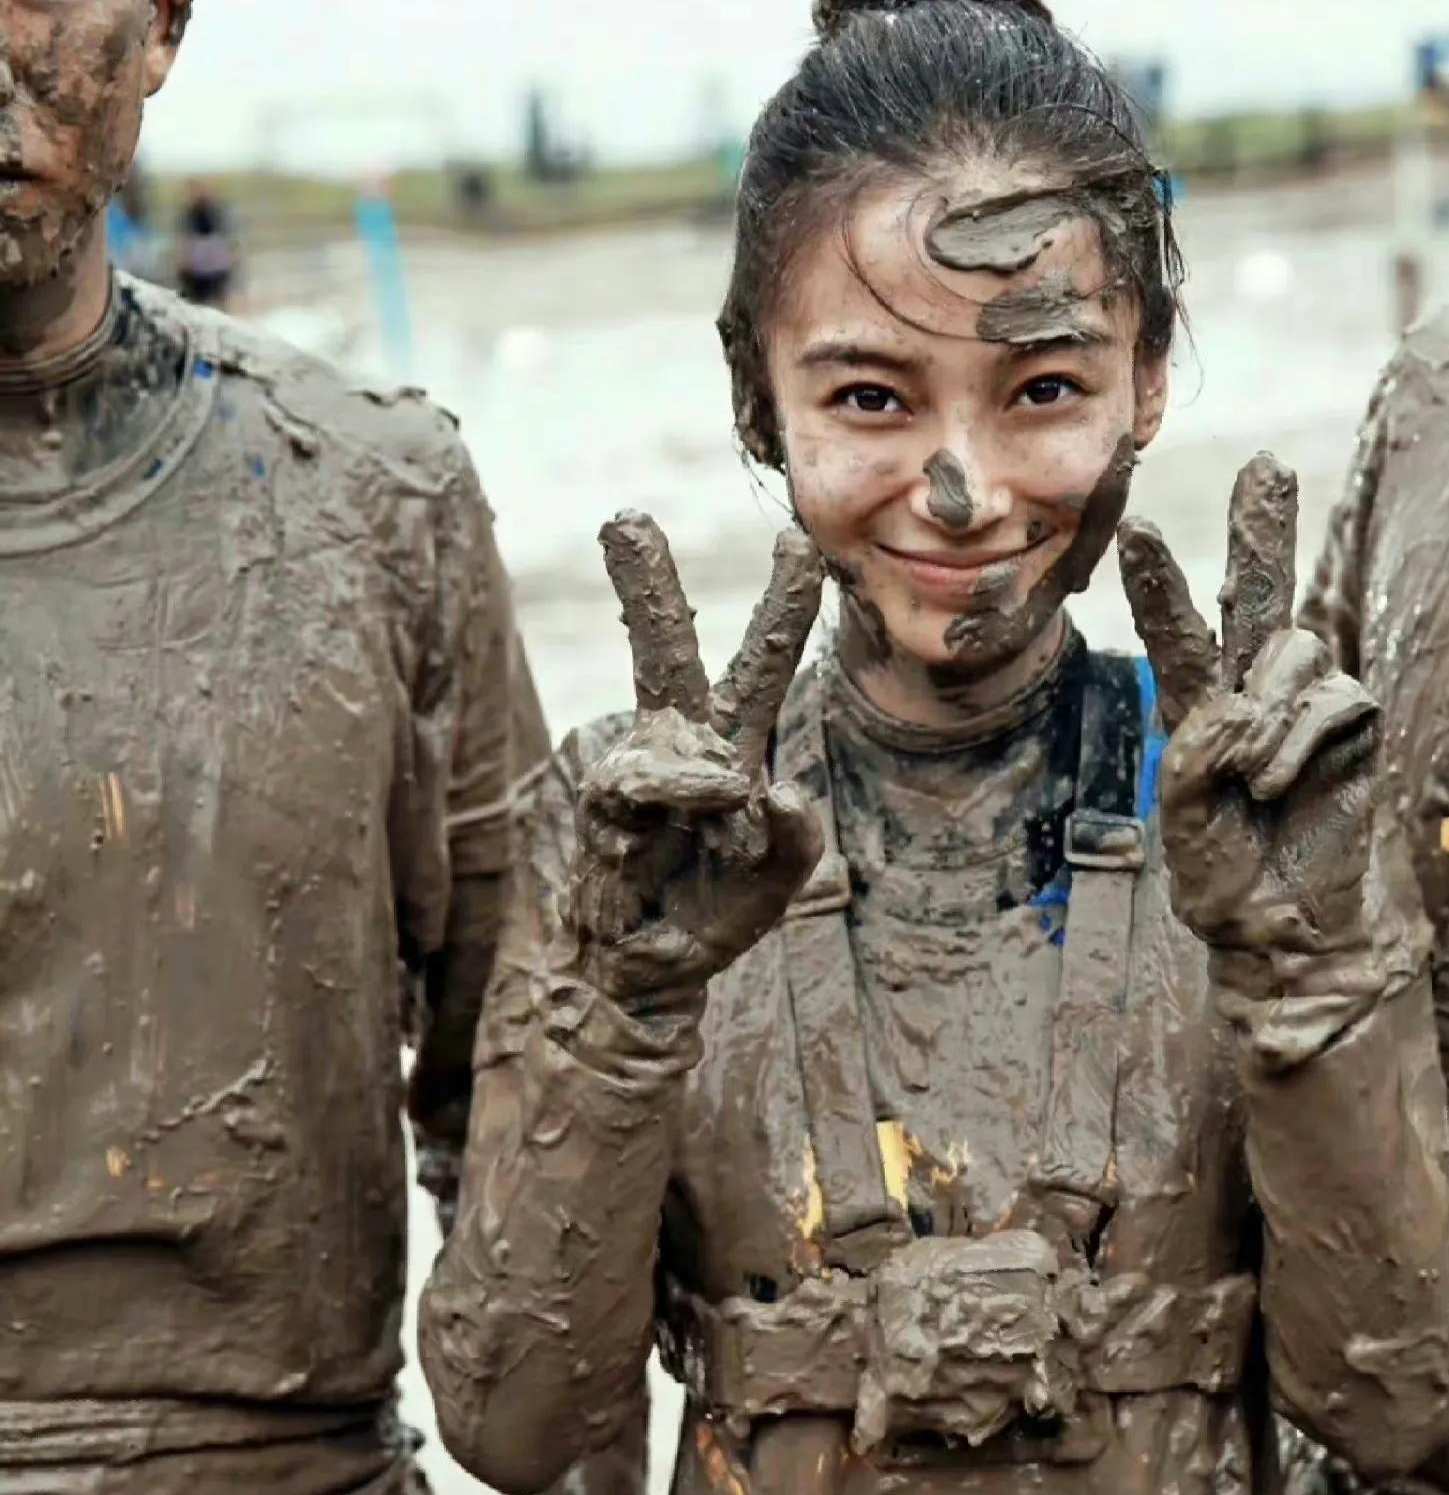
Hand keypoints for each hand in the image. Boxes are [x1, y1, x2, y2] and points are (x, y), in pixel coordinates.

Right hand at [570, 515, 824, 1005]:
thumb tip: (780, 791)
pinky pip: (636, 789)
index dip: (779, 608)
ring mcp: (636, 782)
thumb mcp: (773, 885)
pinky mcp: (605, 819)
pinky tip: (716, 799)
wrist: (644, 976)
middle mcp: (679, 753)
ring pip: (653, 735)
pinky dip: (680, 791)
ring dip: (695, 763)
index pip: (754, 668)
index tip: (798, 542)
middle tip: (625, 518)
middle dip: (645, 590)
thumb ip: (794, 843)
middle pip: (661, 656)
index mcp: (727, 752)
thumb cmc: (705, 916)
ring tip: (728, 794)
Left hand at [1119, 455, 1379, 960]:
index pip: (1183, 635)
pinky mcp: (1356, 726)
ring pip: (1295, 649)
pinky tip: (1278, 790)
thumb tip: (1242, 704)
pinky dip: (1297, 744)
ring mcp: (1311, 705)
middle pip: (1264, 592)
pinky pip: (1332, 697)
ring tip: (1253, 786)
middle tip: (1265, 466)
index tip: (1135, 527)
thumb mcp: (1181, 816)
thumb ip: (1196, 752)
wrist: (1283, 927)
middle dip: (1266, 528)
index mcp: (1203, 708)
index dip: (1160, 586)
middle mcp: (1258, 693)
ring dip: (1266, 720)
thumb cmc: (1226, 875)